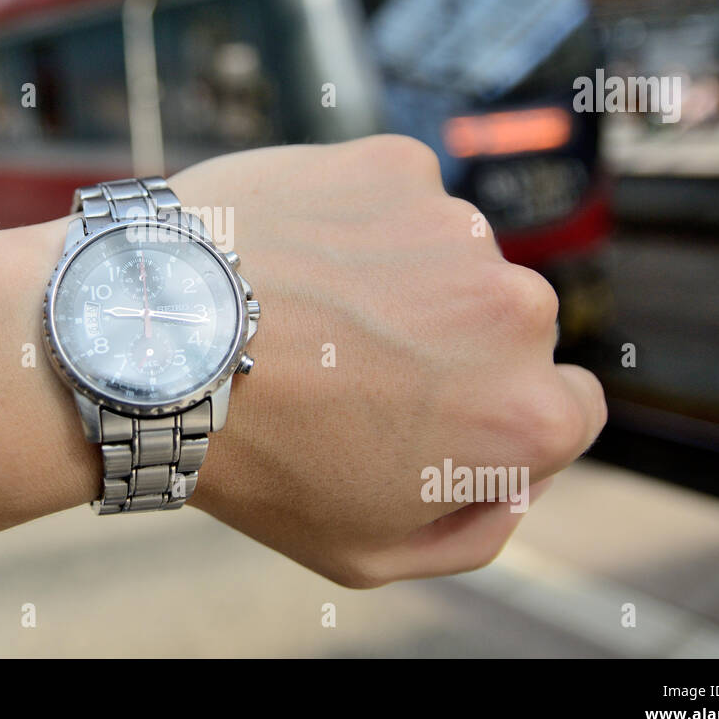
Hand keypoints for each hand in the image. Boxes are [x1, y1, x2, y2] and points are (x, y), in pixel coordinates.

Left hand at [164, 135, 606, 587]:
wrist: (148, 341)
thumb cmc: (252, 459)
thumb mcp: (365, 552)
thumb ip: (473, 531)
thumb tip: (517, 486)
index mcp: (525, 415)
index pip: (569, 411)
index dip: (500, 419)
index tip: (434, 413)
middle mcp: (516, 311)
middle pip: (510, 331)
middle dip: (450, 349)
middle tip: (350, 367)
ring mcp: (458, 228)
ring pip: (452, 260)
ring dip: (403, 281)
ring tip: (306, 313)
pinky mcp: (398, 165)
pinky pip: (399, 202)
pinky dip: (360, 224)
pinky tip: (294, 259)